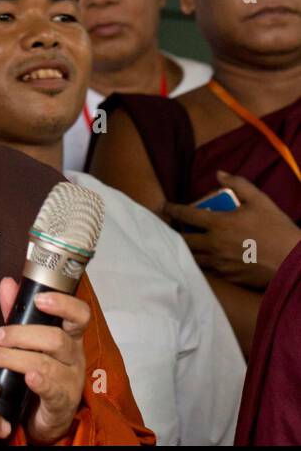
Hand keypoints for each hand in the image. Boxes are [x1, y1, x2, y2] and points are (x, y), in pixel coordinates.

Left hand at [0, 277, 87, 444]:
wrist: (45, 415)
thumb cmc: (40, 372)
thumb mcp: (28, 340)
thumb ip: (18, 312)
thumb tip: (7, 283)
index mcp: (69, 337)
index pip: (79, 316)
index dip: (63, 305)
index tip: (40, 299)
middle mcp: (73, 357)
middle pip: (56, 339)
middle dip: (21, 334)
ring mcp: (70, 380)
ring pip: (46, 363)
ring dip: (12, 357)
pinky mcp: (61, 402)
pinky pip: (53, 390)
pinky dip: (39, 382)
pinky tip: (27, 377)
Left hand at [164, 172, 300, 289]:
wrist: (293, 261)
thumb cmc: (277, 229)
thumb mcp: (261, 200)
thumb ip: (239, 184)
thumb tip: (219, 173)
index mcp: (219, 224)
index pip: (186, 215)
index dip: (171, 210)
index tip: (163, 207)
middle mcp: (214, 244)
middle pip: (183, 240)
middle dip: (172, 233)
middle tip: (168, 229)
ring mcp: (220, 263)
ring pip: (193, 257)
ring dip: (186, 250)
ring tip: (182, 244)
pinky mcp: (228, 276)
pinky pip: (210, 270)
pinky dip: (205, 263)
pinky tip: (205, 259)